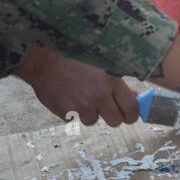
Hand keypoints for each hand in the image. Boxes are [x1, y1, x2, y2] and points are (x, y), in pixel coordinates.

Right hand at [16, 46, 141, 126]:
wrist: (43, 60)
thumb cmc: (73, 57)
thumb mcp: (101, 65)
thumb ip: (118, 83)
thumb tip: (135, 97)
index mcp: (110, 81)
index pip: (131, 109)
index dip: (131, 115)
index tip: (128, 114)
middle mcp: (98, 95)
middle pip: (115, 121)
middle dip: (111, 116)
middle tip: (104, 107)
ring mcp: (81, 106)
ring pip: (93, 121)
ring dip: (89, 112)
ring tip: (80, 95)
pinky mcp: (66, 113)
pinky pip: (75, 120)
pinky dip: (73, 112)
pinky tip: (68, 96)